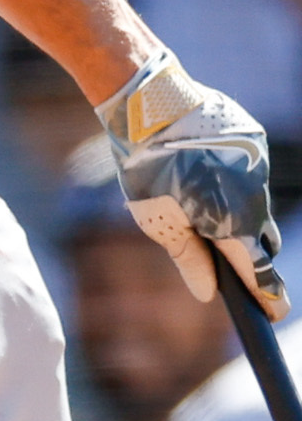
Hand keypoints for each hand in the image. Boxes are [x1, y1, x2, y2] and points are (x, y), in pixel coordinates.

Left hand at [101, 50, 287, 315]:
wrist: (151, 104)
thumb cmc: (147, 167)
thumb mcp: (156, 220)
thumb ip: (187, 258)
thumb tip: (207, 293)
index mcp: (232, 224)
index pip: (259, 271)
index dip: (267, 296)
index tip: (273, 315)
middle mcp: (256, 198)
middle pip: (261, 240)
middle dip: (249, 254)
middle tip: (231, 266)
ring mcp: (259, 168)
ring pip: (256, 204)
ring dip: (237, 213)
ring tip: (200, 205)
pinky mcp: (255, 142)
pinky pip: (249, 172)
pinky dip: (231, 178)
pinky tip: (204, 170)